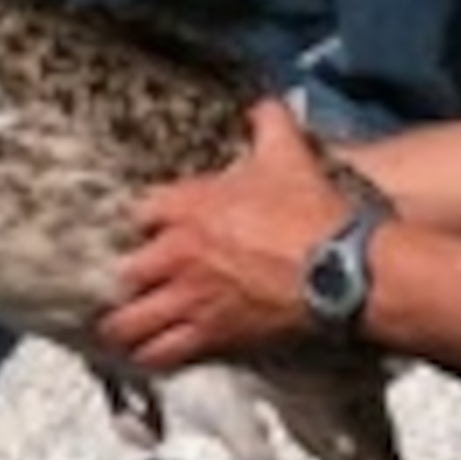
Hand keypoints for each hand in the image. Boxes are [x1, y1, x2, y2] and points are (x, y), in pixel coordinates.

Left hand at [104, 99, 345, 367]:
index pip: (138, 214)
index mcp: (189, 206)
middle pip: (124, 273)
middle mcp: (178, 254)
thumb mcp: (288, 154)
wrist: (339, 267)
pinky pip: (162, 354)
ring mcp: (190, 298)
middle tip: (130, 287)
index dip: (143, 225)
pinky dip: (151, 357)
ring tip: (121, 332)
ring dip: (126, 327)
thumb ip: (268, 123)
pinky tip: (148, 356)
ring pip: (131, 322)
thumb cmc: (311, 212)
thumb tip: (265, 103)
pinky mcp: (210, 335)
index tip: (148, 232)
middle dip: (126, 281)